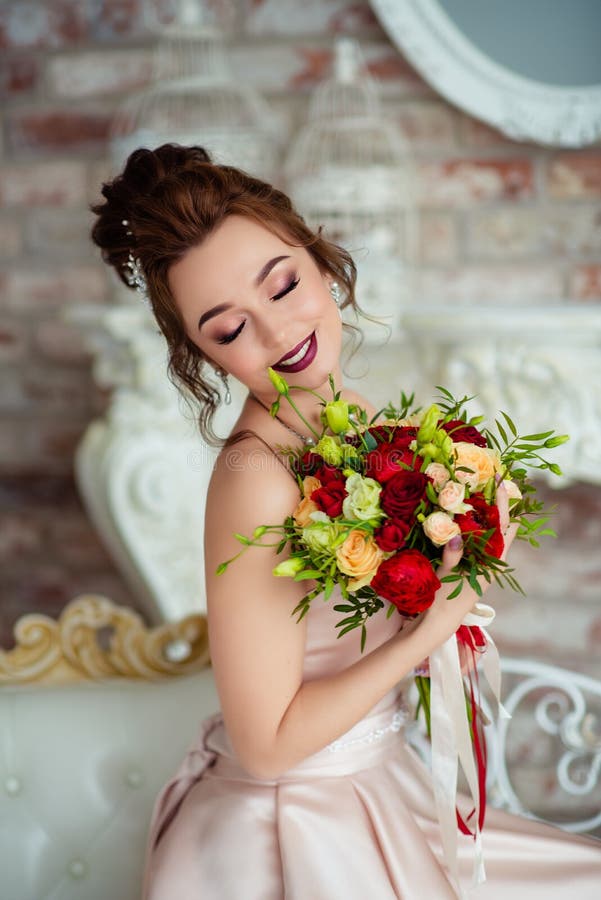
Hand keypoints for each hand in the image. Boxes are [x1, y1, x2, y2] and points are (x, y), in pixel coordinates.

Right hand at [418, 481, 518, 645]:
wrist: (437, 625)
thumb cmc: (443, 602)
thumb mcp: (447, 577)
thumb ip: (453, 556)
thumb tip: (456, 535)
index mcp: (490, 565)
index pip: (502, 529)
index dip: (503, 505)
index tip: (501, 483)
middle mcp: (489, 563)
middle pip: (500, 528)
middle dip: (498, 505)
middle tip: (492, 482)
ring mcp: (480, 565)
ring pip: (488, 534)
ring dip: (485, 514)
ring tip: (479, 493)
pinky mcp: (468, 567)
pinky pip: (475, 541)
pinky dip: (472, 526)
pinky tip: (463, 518)